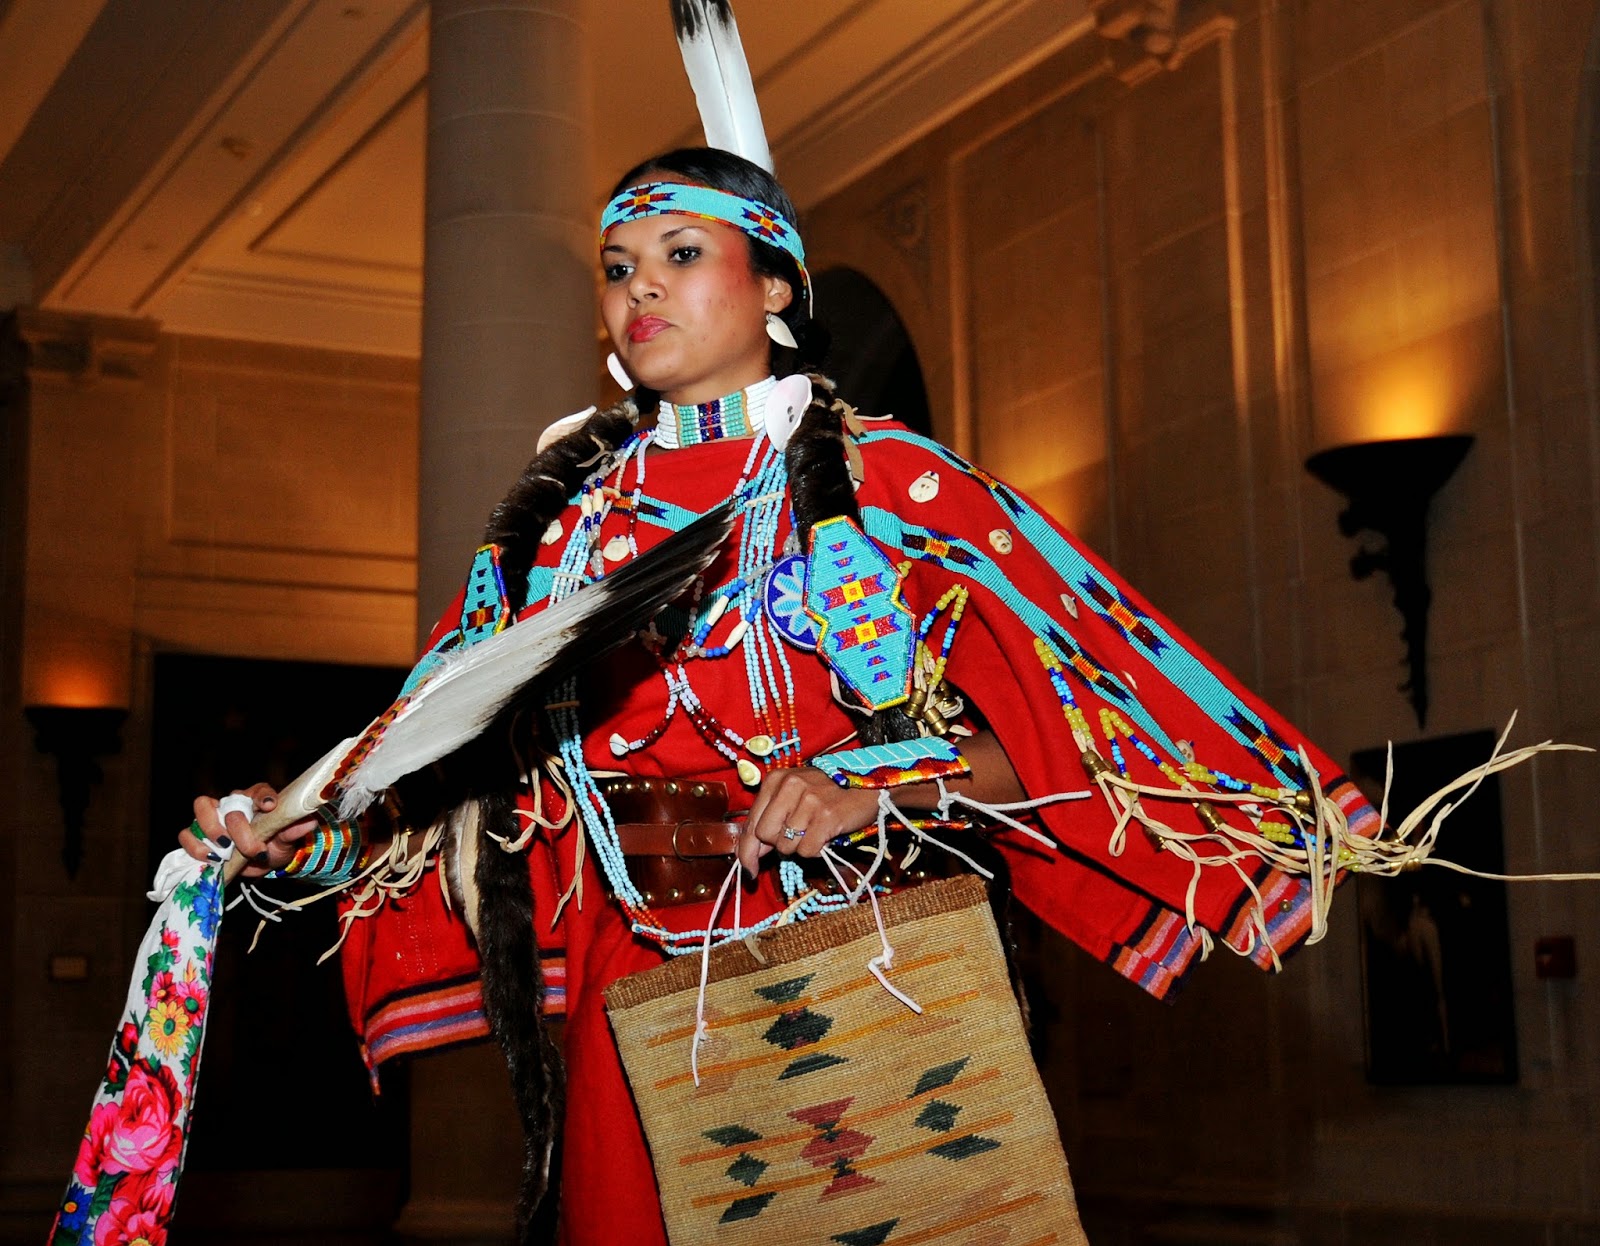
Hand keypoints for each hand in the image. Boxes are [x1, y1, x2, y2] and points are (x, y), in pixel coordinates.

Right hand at [177, 782, 316, 877]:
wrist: (261, 862)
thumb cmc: (275, 844)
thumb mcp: (287, 841)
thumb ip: (293, 831)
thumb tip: (309, 822)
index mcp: (258, 799)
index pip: (259, 790)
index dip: (262, 796)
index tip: (269, 806)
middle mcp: (234, 804)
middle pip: (228, 803)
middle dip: (237, 827)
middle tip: (250, 847)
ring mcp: (214, 818)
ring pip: (202, 811)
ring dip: (211, 832)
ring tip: (223, 853)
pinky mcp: (199, 836)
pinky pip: (187, 835)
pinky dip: (194, 847)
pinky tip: (210, 860)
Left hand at [738, 768, 881, 877]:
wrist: (867, 786)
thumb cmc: (826, 794)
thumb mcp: (793, 798)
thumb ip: (770, 821)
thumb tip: (751, 855)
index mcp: (776, 779)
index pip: (751, 822)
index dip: (747, 850)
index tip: (749, 869)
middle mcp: (790, 785)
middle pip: (765, 835)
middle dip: (778, 844)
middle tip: (798, 836)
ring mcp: (809, 800)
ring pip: (786, 846)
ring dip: (800, 846)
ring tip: (815, 830)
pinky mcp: (826, 817)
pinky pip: (807, 850)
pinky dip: (816, 850)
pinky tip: (825, 836)